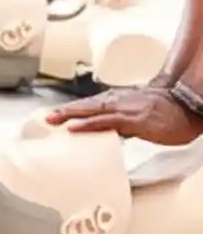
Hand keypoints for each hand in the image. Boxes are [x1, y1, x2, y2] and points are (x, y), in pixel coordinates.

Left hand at [46, 87, 202, 145]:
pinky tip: (74, 127)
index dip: (73, 109)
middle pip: (85, 105)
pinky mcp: (132, 119)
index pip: (90, 105)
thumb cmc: (167, 112)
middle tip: (46, 117)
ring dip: (69, 115)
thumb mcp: (140, 117)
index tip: (56, 114)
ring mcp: (124, 109)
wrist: (186, 106)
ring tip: (52, 119)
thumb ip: (122, 123)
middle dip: (65, 111)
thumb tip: (109, 133)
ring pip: (90, 111)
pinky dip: (87, 124)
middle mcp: (117, 102)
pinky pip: (105, 122)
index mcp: (119, 101)